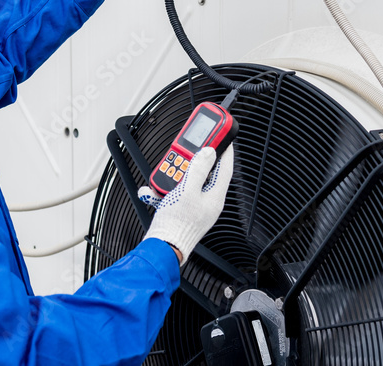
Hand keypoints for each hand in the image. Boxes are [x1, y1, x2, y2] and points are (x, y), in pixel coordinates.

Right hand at [139, 146, 232, 264]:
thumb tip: (208, 153)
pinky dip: (168, 186)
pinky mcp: (184, 209)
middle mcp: (208, 201)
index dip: (224, 150)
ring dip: (177, 174)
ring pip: (189, 180)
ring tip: (167, 173)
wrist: (162, 248)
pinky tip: (157, 188)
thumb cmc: (176, 225)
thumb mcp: (187, 191)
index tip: (221, 136)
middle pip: (205, 171)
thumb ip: (198, 169)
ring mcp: (196, 205)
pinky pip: (178, 191)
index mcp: (215, 196)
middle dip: (193, 161)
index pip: (225, 167)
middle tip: (186, 151)